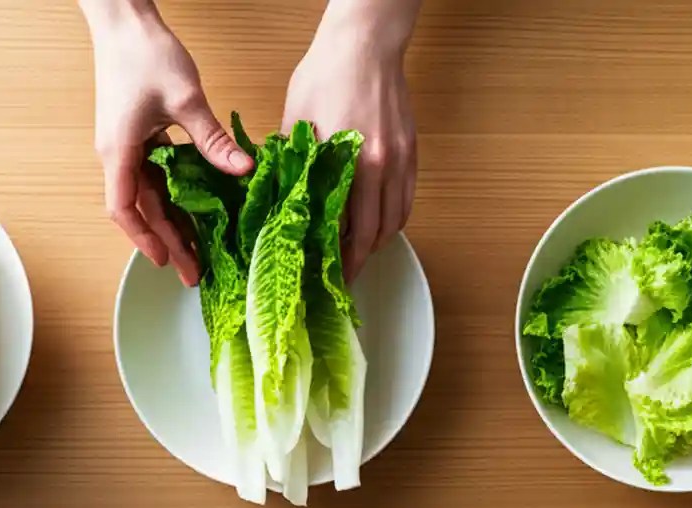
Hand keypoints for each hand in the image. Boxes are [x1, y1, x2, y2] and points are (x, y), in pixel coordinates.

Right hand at [81, 1, 253, 285]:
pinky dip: (172, 196)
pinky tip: (195, 210)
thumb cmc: (145, 54)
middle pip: (140, 209)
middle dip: (167, 241)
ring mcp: (124, 146)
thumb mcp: (186, 99)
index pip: (124, 208)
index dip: (145, 238)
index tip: (167, 260)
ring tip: (197, 250)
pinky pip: (153, 175)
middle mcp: (116, 154)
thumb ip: (212, 139)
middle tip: (194, 272)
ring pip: (147, 195)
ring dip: (170, 222)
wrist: (123, 21)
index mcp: (119, 150)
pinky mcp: (135, 135)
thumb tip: (245, 169)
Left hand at [282, 0, 419, 282]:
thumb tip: (279, 193)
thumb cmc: (325, 75)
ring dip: (378, 243)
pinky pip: (407, 200)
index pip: (342, 225)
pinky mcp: (412, 152)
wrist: (366, 45)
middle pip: (372, 232)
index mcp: (348, 161)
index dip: (333, 255)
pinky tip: (380, 227)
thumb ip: (290, 161)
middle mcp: (379, 166)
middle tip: (341, 278)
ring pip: (395, 220)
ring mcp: (400, 160)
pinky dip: (395, 220)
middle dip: (357, 260)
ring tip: (359, 256)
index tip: (322, 274)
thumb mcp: (294, 119)